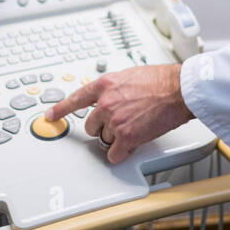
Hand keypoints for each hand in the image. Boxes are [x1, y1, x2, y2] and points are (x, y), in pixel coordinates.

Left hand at [45, 63, 193, 163]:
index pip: (76, 99)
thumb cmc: (161, 81)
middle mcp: (106, 103)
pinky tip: (131, 144)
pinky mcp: (126, 137)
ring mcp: (115, 121)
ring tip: (135, 125)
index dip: (60, 109)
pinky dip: (121, 153)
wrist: (179, 90)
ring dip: (117, 138)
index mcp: (105, 85)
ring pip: (105, 139)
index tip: (50, 115)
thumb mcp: (130, 75)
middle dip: (103, 126)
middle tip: (121, 121)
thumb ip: (114, 87)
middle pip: (90, 125)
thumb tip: (108, 96)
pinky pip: (114, 154)